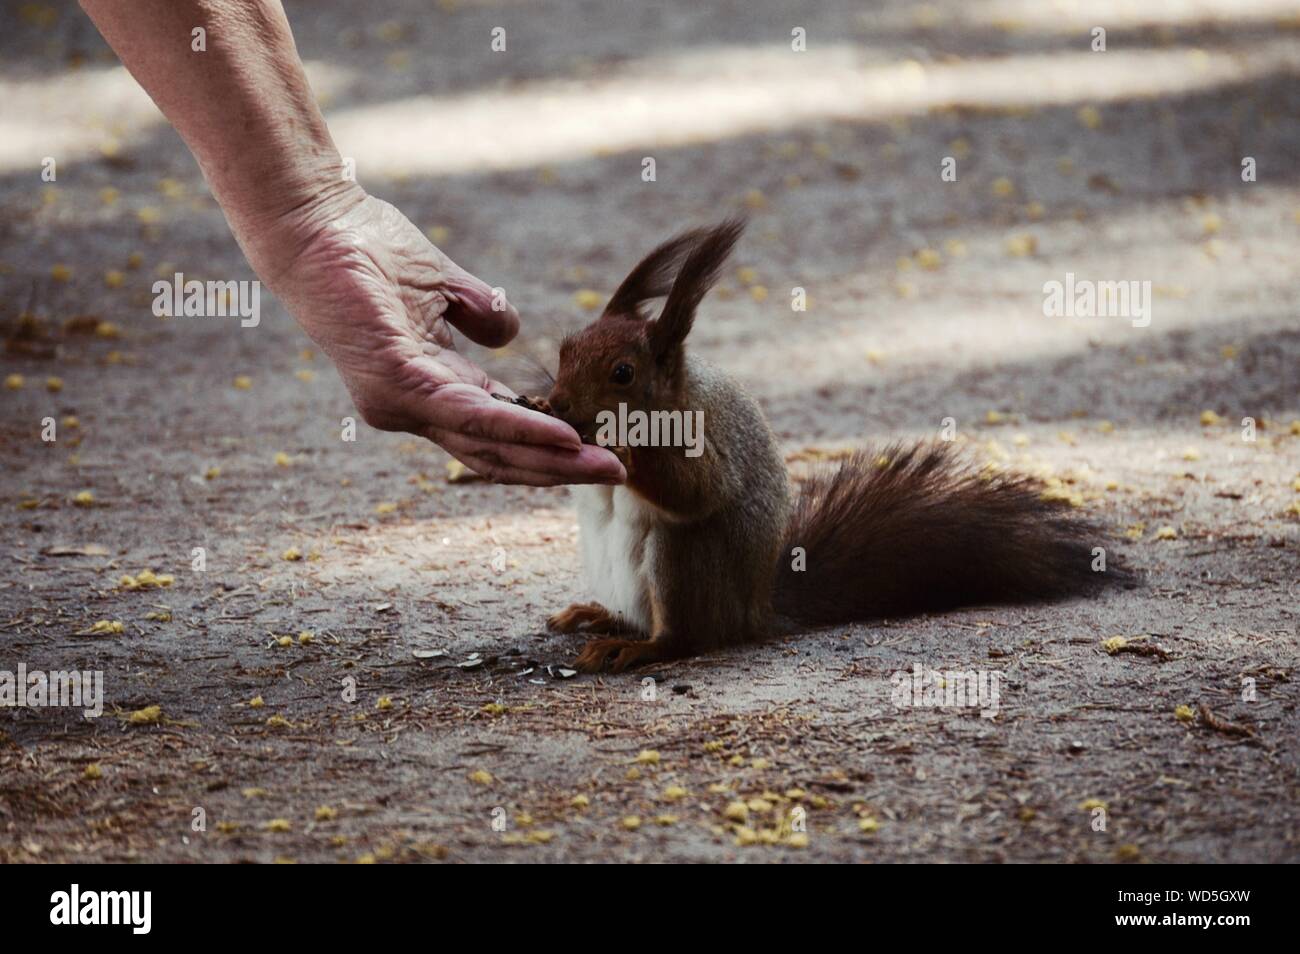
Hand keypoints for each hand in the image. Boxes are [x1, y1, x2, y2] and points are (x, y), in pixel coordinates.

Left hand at [245, 189, 625, 485]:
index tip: (598, 449)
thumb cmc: (369, 249)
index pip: (496, 432)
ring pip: (488, 445)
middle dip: (558, 469)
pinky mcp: (396, 382)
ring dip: (549, 459)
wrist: (316, 222)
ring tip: (601, 465)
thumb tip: (512, 337)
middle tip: (616, 473)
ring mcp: (402, 400)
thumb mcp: (443, 286)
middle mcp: (415, 406)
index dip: (546, 447)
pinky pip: (469, 414)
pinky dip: (518, 428)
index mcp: (432, 386)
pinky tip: (560, 435)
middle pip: (496, 455)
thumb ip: (481, 312)